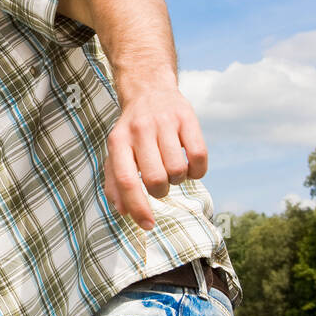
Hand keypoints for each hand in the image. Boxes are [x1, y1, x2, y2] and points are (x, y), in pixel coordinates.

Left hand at [102, 87, 206, 229]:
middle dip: (160, 192)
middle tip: (160, 185)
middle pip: (154, 179)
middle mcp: (140, 130)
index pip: (126, 181)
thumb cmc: (131, 132)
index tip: (148, 225)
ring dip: (179, 180)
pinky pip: (200, 156)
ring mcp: (165, 122)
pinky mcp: (188, 118)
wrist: (149, 90)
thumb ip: (115, 182)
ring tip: (172, 170)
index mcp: (118, 142)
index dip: (137, 207)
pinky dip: (198, 171)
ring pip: (178, 170)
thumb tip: (123, 212)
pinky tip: (190, 167)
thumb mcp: (116, 152)